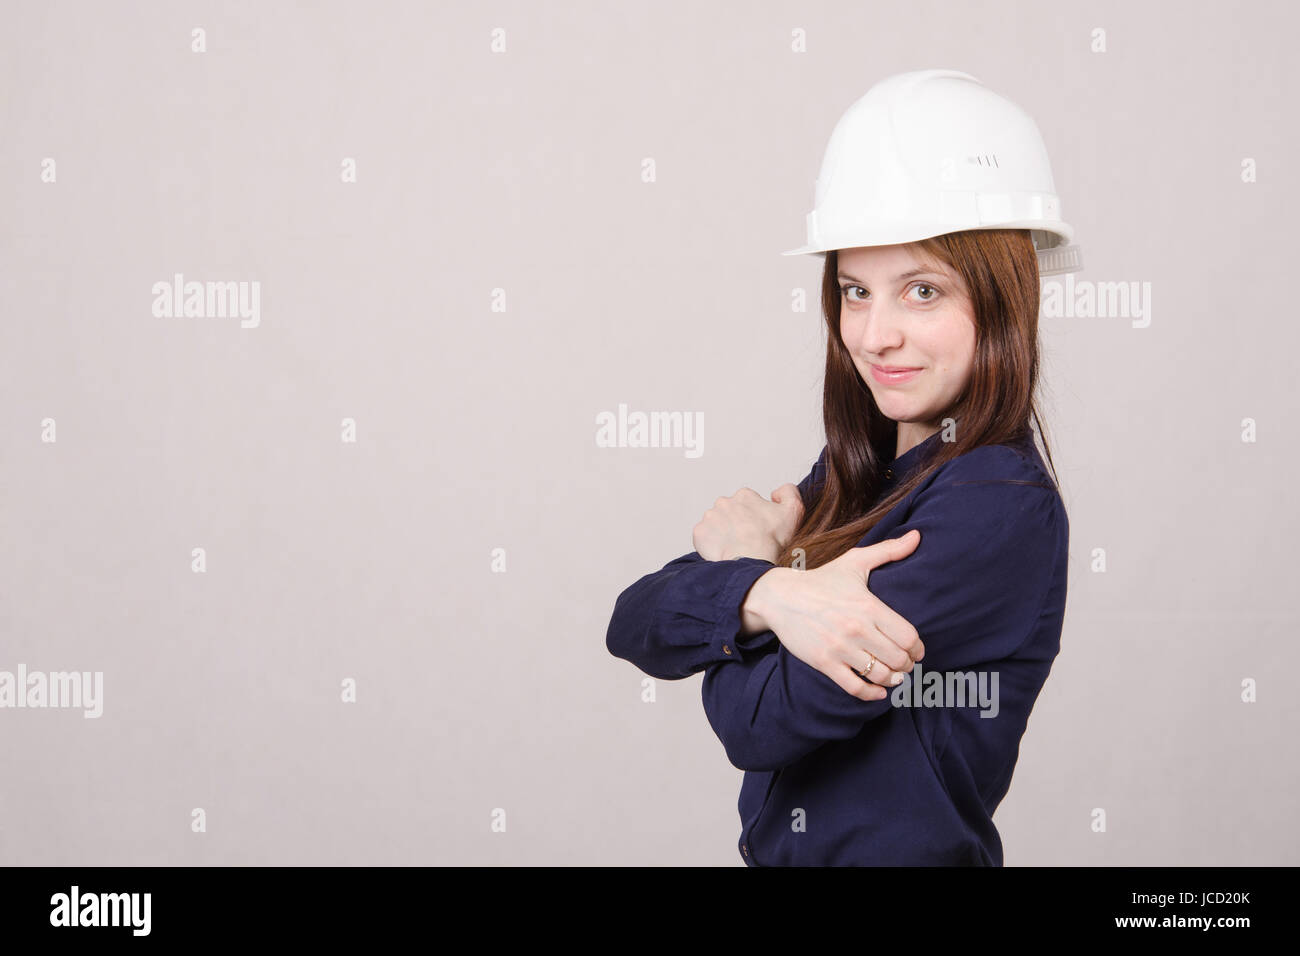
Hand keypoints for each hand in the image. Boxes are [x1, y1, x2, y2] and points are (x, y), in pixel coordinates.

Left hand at [693, 483, 804, 562]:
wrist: (751, 559)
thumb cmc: (771, 539)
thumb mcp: (793, 510)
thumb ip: (788, 492)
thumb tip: (775, 492)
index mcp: (744, 495)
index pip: (746, 505)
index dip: (753, 518)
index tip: (758, 530)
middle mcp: (723, 502)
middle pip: (729, 513)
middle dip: (736, 524)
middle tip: (746, 540)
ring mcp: (709, 517)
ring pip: (715, 525)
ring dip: (723, 533)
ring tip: (734, 547)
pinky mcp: (699, 533)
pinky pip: (704, 538)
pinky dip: (711, 544)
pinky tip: (723, 551)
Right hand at [740, 530, 925, 700]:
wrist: (780, 596)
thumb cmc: (821, 579)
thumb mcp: (855, 561)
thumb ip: (889, 550)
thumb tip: (918, 536)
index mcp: (869, 606)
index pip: (909, 636)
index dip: (918, 648)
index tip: (916, 651)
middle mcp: (857, 628)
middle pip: (899, 658)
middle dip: (907, 665)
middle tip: (906, 664)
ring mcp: (840, 647)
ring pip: (880, 674)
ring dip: (893, 679)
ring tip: (894, 676)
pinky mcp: (824, 662)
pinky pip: (855, 687)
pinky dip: (872, 694)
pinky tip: (879, 692)